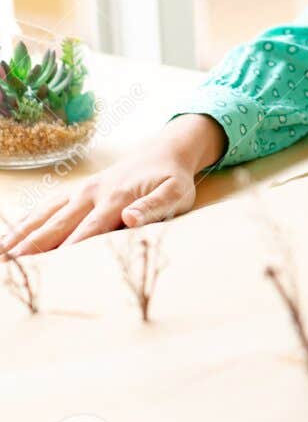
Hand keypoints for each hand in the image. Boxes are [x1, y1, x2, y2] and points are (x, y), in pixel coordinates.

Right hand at [0, 115, 225, 256]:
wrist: (165, 150)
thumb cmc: (172, 178)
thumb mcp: (175, 193)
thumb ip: (153, 207)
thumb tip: (128, 217)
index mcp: (115, 198)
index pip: (88, 231)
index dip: (69, 250)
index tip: (51, 271)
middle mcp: (90, 193)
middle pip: (57, 225)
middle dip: (33, 247)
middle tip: (10, 267)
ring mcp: (80, 191)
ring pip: (45, 215)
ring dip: (22, 234)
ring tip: (1, 256)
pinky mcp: (76, 191)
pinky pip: (46, 207)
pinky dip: (27, 221)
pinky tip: (11, 237)